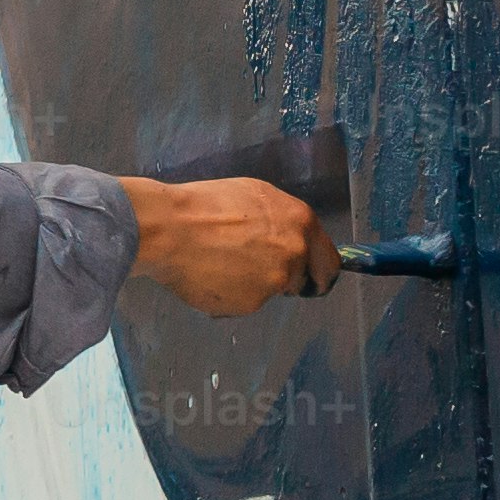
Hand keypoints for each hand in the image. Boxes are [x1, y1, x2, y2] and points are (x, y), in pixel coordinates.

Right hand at [121, 175, 335, 316]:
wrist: (169, 229)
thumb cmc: (204, 204)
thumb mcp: (253, 196)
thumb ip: (279, 221)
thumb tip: (284, 237)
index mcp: (301, 222)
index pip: (329, 261)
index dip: (319, 272)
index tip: (310, 279)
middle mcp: (295, 253)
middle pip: (302, 280)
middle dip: (285, 280)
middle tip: (256, 273)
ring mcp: (275, 280)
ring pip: (270, 291)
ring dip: (253, 286)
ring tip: (220, 266)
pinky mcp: (252, 303)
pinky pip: (245, 303)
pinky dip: (231, 296)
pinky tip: (209, 277)